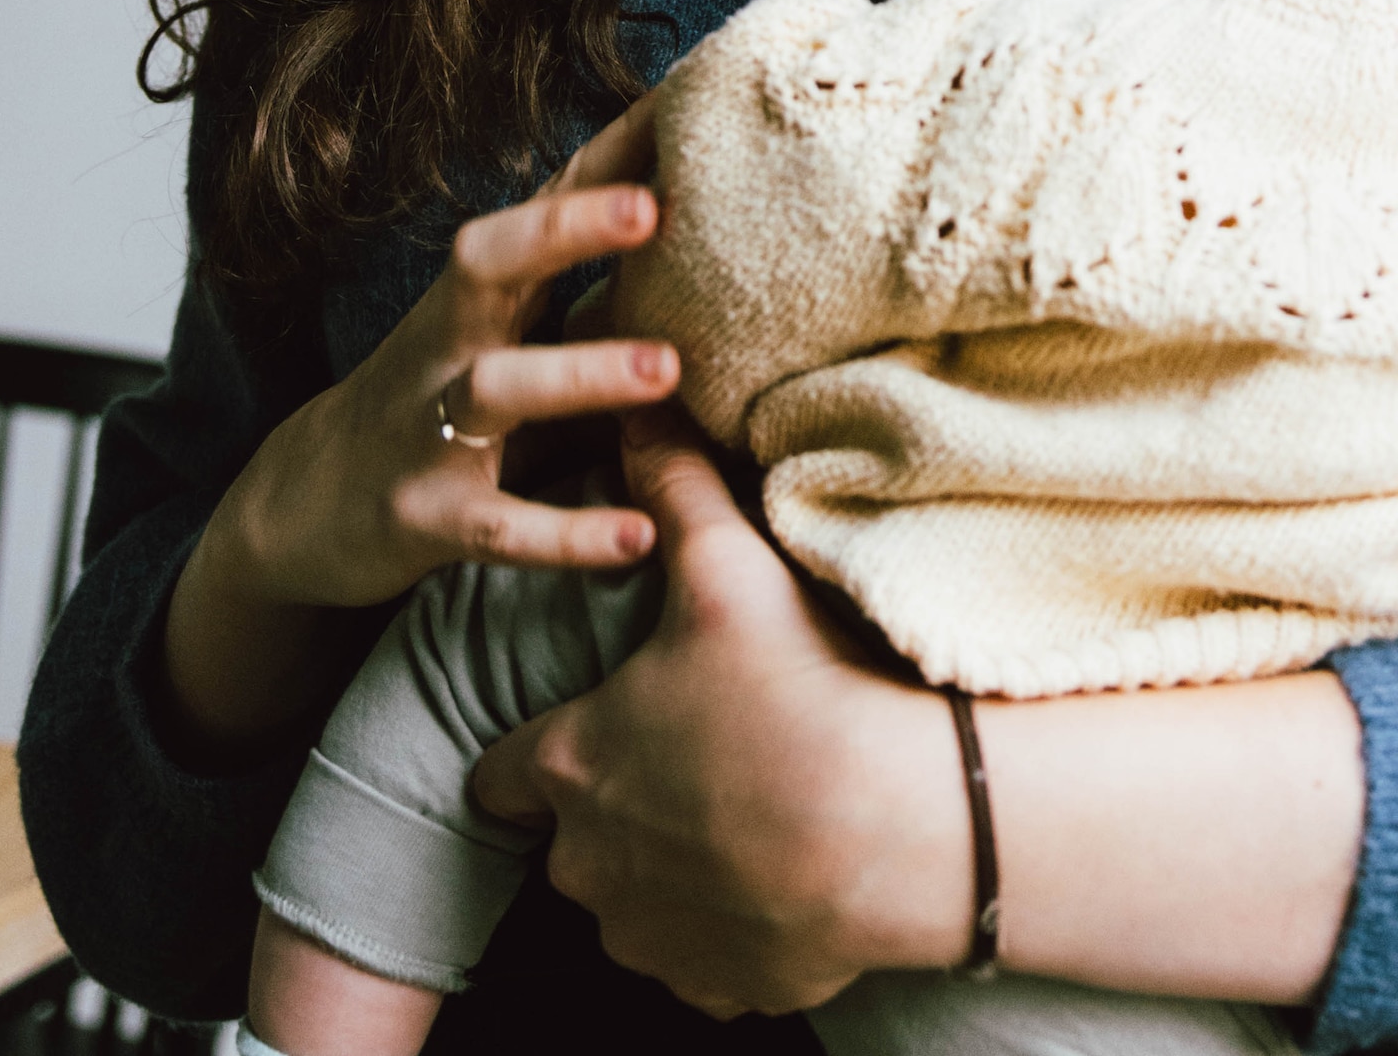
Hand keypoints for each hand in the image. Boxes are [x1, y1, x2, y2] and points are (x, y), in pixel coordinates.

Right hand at [161, 93, 682, 751]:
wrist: (303, 506)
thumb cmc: (440, 399)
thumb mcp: (502, 329)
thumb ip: (592, 287)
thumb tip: (714, 231)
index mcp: (479, 291)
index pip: (545, 202)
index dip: (609, 154)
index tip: (683, 102)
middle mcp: (448, 342)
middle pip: (491, 261)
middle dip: (567, 227)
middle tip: (652, 206)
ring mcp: (429, 428)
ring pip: (497, 387)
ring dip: (581, 374)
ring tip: (665, 370)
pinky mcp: (425, 519)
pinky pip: (499, 526)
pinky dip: (565, 534)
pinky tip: (636, 536)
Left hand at [472, 410, 971, 1017]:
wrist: (894, 829)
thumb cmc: (795, 692)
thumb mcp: (727, 572)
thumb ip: (672, 490)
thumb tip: (639, 411)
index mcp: (572, 765)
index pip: (503, 771)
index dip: (538, 745)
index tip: (586, 724)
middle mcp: (588, 865)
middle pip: (572, 839)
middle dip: (616, 804)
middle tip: (691, 753)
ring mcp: (651, 937)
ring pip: (634, 903)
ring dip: (671, 866)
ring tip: (746, 806)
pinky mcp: (716, 986)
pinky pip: (703, 955)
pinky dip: (730, 920)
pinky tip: (783, 866)